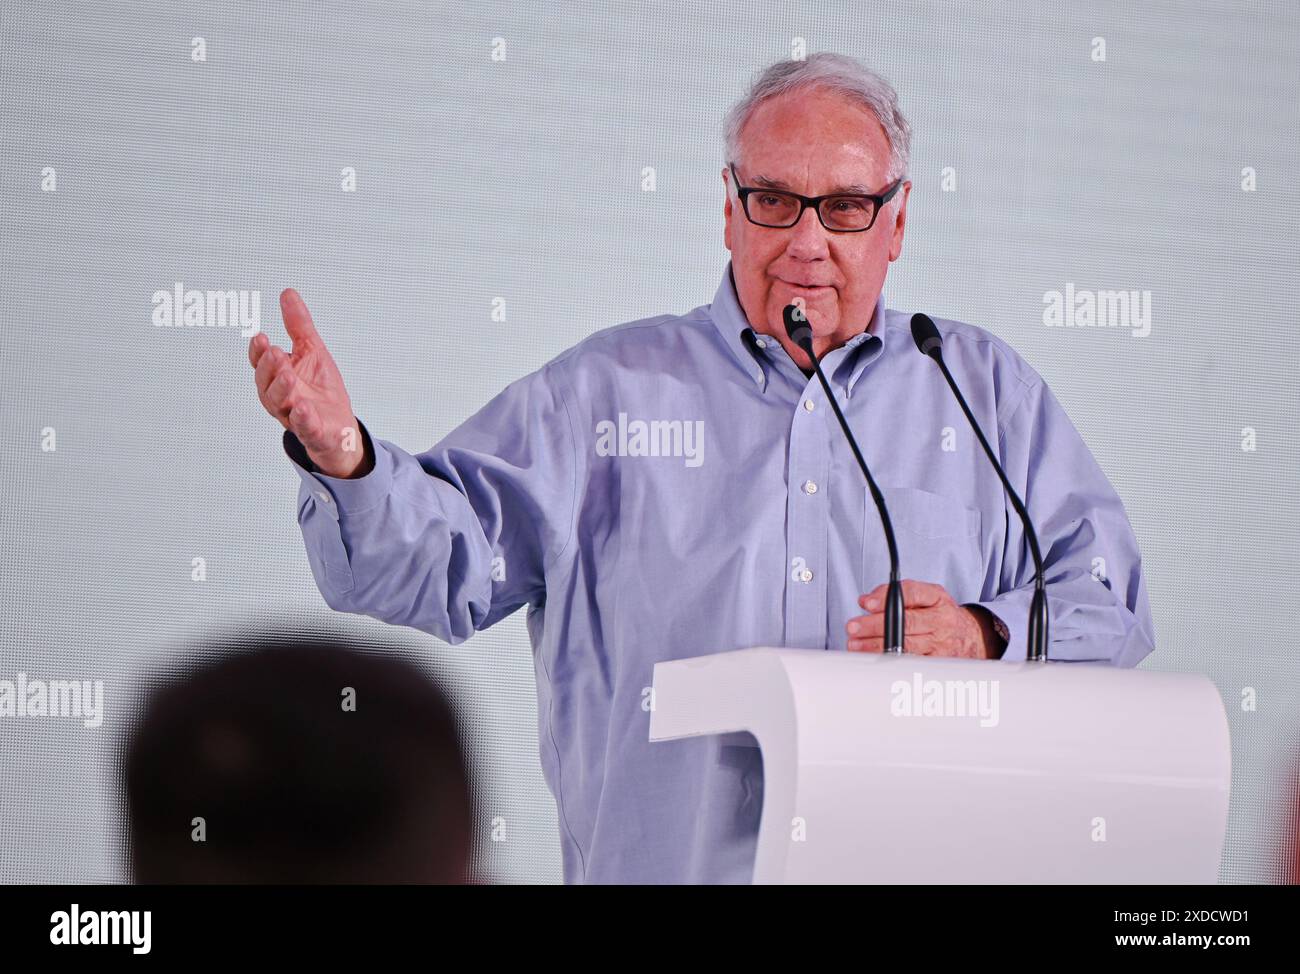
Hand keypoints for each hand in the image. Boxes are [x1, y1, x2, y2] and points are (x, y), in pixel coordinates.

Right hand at [248, 289, 369, 478]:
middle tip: (275, 352)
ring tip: (288, 375)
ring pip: (279, 404)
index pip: (261, 362)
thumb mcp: (312, 350)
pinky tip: (303, 408)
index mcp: (277, 376)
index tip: (261, 337)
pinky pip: (303, 426)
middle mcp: (280, 396)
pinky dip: (302, 418)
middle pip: (266, 382)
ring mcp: (294, 414)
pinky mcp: (311, 431)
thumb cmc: (321, 388)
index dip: (258, 352)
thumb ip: (299, 325)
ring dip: (281, 388)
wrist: (339, 425)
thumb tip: (288, 294)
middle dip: (269, 367)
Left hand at [846, 579, 1001, 657]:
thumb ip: (896, 594)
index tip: (866, 603)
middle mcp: (941, 620)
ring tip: (855, 644)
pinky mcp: (938, 664)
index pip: (912, 593)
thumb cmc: (940, 615)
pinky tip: (872, 659)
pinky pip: (910, 663)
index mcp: (937, 598)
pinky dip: (889, 661)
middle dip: (875, 625)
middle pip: (905, 622)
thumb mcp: (926, 596)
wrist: (972, 638)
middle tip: (853, 627)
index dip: (887, 597)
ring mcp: (941, 644)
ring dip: (876, 646)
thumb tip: (866, 601)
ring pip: (906, 646)